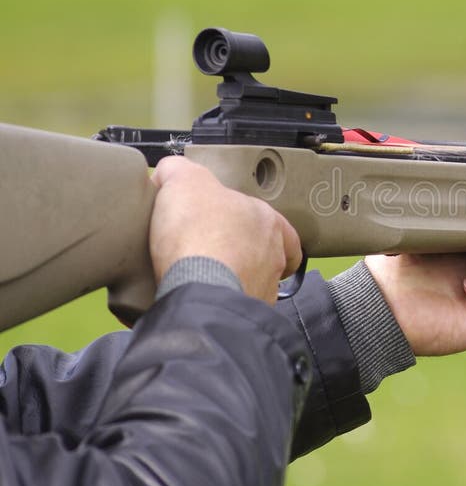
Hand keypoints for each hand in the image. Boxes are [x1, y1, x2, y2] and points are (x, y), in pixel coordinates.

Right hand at [149, 156, 301, 304]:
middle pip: (262, 248)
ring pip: (254, 280)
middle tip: (209, 250)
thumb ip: (181, 171)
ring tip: (204, 277)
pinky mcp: (249, 314)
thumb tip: (171, 171)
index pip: (264, 215)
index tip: (218, 223)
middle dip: (239, 250)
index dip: (238, 216)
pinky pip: (240, 306)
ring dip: (234, 278)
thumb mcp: (184, 182)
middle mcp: (275, 255)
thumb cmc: (200, 236)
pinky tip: (203, 298)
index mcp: (267, 220)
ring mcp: (265, 288)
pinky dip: (224, 302)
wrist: (201, 291)